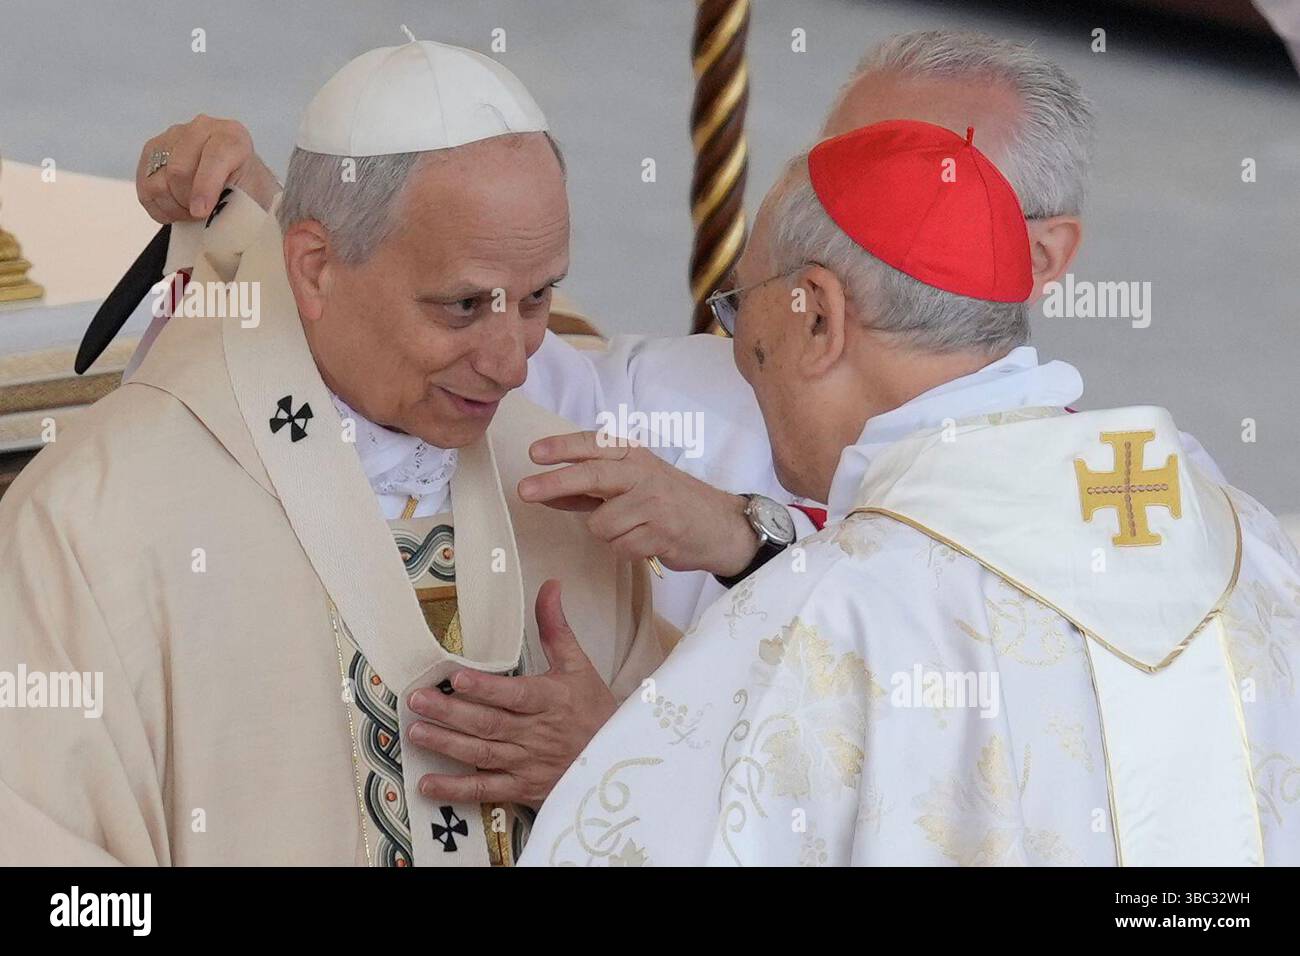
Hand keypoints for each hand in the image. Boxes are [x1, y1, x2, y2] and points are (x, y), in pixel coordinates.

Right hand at [136, 114, 279, 222]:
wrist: (239, 188)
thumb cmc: (249, 193)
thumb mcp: (255, 197)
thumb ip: (239, 202)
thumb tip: (215, 218)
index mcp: (232, 136)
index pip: (214, 157)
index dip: (205, 187)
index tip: (202, 212)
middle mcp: (200, 129)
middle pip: (178, 170)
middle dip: (187, 202)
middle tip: (201, 216)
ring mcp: (172, 137)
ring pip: (157, 181)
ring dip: (174, 207)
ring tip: (191, 212)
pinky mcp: (152, 151)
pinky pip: (144, 186)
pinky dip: (159, 207)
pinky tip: (177, 210)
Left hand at [408, 580, 616, 808]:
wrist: (617, 762)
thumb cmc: (594, 710)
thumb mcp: (579, 666)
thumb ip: (556, 627)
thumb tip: (549, 586)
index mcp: (551, 700)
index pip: (515, 694)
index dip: (487, 689)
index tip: (459, 679)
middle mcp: (536, 733)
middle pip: (488, 723)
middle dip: (450, 713)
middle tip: (418, 700)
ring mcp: (528, 764)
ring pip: (482, 754)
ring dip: (447, 744)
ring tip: (416, 732)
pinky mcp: (523, 788)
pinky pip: (486, 790)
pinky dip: (457, 790)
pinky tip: (428, 784)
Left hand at [517, 431, 760, 576]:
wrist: (721, 526)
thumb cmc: (670, 503)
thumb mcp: (633, 484)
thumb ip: (590, 489)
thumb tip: (545, 492)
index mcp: (634, 455)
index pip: (594, 443)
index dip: (562, 448)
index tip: (534, 454)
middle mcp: (643, 473)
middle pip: (592, 474)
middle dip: (555, 483)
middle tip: (524, 490)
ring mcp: (654, 502)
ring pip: (601, 523)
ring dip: (607, 534)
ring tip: (632, 529)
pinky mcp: (661, 532)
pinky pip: (619, 547)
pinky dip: (625, 550)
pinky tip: (645, 542)